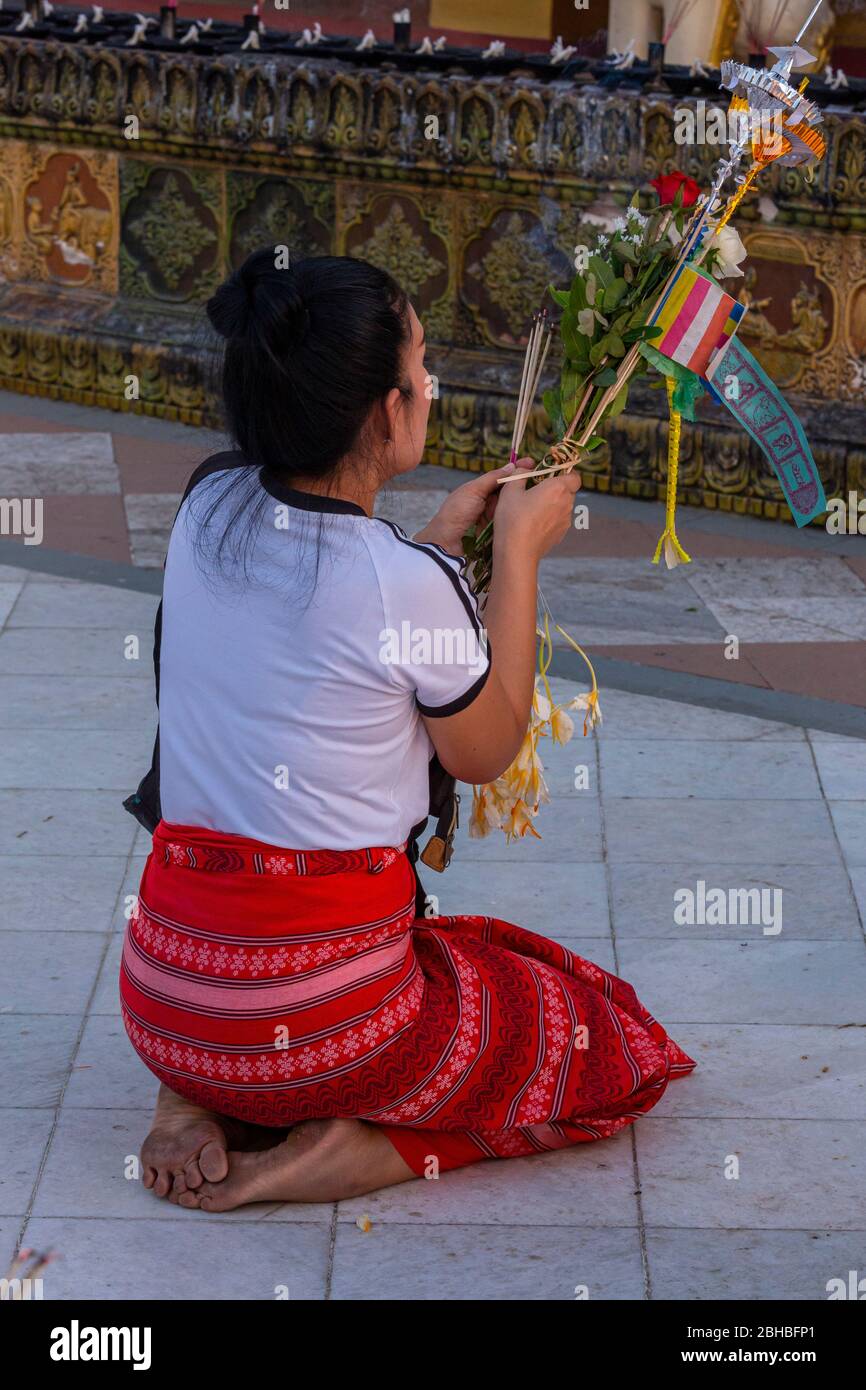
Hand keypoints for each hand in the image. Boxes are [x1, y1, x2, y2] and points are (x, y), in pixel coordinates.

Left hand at [413, 460, 530, 553]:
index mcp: (479, 489)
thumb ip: (492, 478)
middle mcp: (487, 501)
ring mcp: (492, 517)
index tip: (532, 464)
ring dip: (522, 500)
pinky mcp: (496, 531)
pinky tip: (531, 510)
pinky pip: (509, 519)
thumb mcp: (473, 490)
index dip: (516, 470)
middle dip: (523, 484)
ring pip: (511, 505)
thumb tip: (511, 466)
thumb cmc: (456, 512)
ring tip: (539, 492)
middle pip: (508, 490)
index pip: (501, 477)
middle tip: (541, 478)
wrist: (446, 542)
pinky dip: (517, 515)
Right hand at [492, 462, 581, 564]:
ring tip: (531, 509)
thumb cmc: (513, 519)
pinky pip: (558, 520)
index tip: (549, 475)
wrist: (517, 552)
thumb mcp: (510, 489)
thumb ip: (520, 473)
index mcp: (558, 488)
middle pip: (568, 490)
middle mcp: (567, 503)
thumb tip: (524, 469)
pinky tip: (533, 523)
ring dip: (552, 504)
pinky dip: (549, 518)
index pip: (575, 476)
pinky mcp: (561, 534)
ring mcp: (565, 520)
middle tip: (536, 490)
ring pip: (563, 506)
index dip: (564, 473)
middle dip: (555, 488)